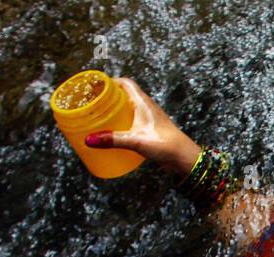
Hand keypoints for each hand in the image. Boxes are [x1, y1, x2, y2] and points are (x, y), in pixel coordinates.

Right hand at [83, 78, 201, 177]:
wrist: (184, 157)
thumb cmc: (165, 144)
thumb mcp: (135, 140)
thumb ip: (112, 139)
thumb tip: (89, 139)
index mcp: (143, 102)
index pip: (126, 83)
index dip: (110, 81)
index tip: (96, 86)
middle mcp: (147, 107)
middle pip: (125, 94)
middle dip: (110, 96)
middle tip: (94, 102)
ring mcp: (150, 119)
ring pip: (130, 108)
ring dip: (117, 109)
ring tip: (101, 116)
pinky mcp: (151, 130)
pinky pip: (134, 121)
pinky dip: (124, 122)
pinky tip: (115, 132)